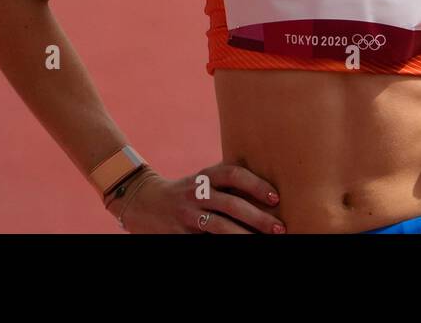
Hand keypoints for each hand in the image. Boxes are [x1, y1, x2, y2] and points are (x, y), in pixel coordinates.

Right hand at [108, 163, 285, 233]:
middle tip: (279, 228)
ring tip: (262, 242)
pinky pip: (203, 241)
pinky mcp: (177, 234)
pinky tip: (236, 247)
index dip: (256, 184)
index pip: (234, 174)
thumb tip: (268, 194)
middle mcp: (196, 192)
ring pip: (219, 226)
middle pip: (231, 203)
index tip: (276, 197)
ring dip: (244, 236)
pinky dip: (221, 245)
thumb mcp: (203, 180)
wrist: (141, 200)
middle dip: (258, 217)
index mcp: (205, 176)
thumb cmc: (185, 191)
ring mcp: (186, 214)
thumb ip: (227, 184)